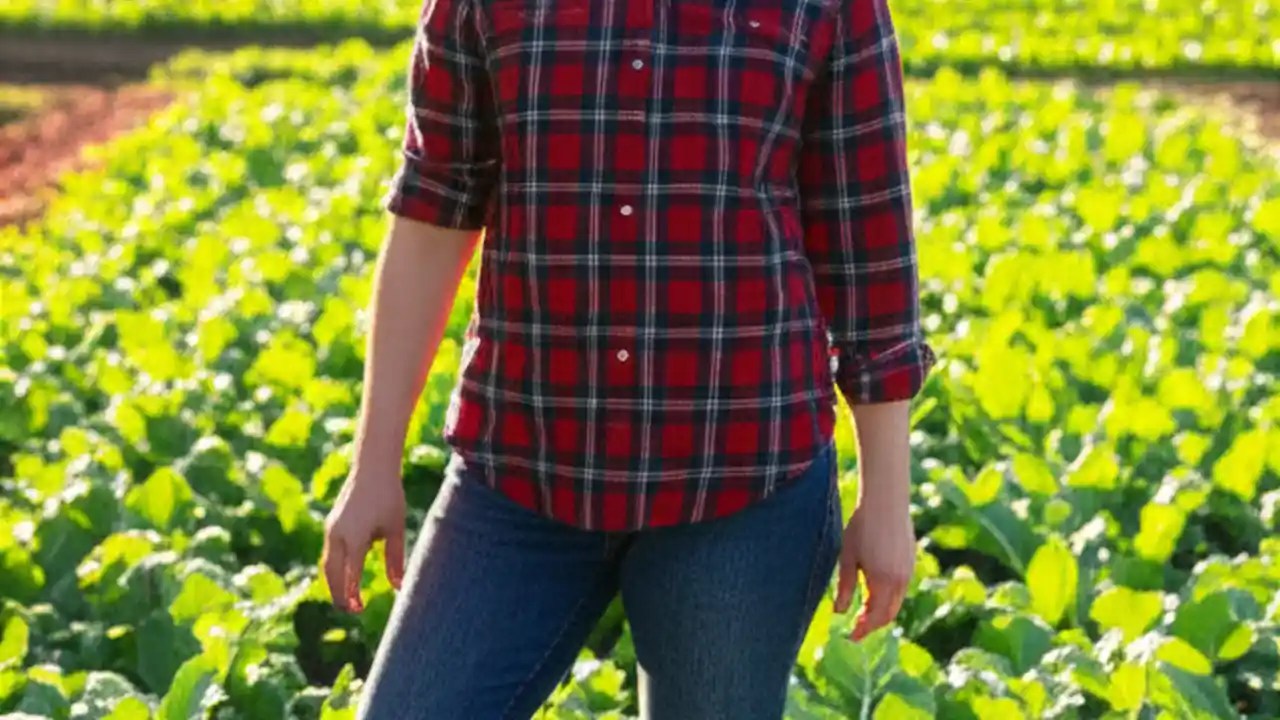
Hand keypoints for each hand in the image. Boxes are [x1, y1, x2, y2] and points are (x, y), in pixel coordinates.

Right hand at [321, 469, 406, 612]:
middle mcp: (338, 535)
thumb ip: (395, 560)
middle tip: (351, 610)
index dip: (353, 594)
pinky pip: (330, 552)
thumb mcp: (396, 529)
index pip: (350, 575)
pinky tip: (346, 574)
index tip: (359, 609)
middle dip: (339, 594)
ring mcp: (331, 529)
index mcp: (355, 538)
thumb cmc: (389, 498)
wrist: (372, 468)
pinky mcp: (331, 524)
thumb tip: (399, 588)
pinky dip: (335, 567)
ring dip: (335, 582)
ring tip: (347, 598)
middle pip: (332, 574)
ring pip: (328, 564)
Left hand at [833, 493, 915, 640]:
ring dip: (881, 610)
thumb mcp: (847, 558)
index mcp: (883, 582)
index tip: (852, 637)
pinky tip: (875, 592)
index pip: (876, 617)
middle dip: (873, 624)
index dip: (864, 629)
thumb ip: (844, 587)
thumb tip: (838, 612)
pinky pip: (901, 589)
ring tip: (863, 611)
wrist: (886, 502)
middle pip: (889, 614)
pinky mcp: (911, 562)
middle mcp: (900, 581)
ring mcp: (909, 571)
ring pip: (897, 602)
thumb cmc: (862, 527)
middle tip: (857, 627)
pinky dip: (889, 597)